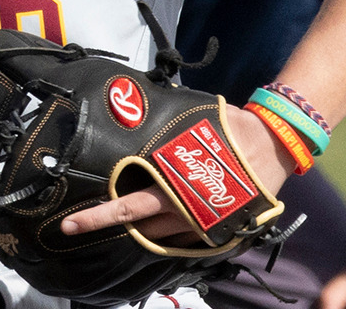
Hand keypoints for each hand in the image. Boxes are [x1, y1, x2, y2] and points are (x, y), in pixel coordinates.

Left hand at [59, 105, 293, 239]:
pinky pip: (185, 240)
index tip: (69, 224)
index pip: (127, 208)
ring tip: (118, 218)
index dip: (97, 216)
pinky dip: (169, 232)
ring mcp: (202, 226)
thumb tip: (134, 105)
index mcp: (174, 187)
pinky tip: (158, 222)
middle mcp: (185, 213)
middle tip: (72, 226)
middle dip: (105, 225)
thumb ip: (164, 128)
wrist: (276, 146)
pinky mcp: (219, 232)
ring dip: (140, 229)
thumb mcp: (193, 124)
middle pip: (137, 227)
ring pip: (159, 237)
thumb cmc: (233, 130)